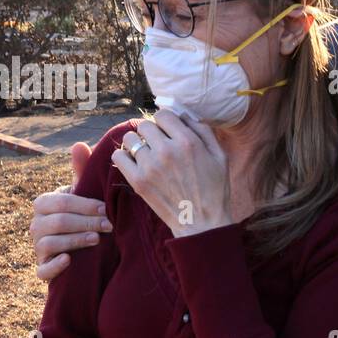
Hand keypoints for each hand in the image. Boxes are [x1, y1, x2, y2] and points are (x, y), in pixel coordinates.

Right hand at [31, 142, 107, 280]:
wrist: (86, 254)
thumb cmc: (84, 217)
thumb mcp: (84, 196)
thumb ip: (82, 172)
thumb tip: (78, 144)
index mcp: (45, 204)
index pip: (61, 202)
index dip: (84, 205)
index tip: (106, 210)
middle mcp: (36, 225)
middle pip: (56, 221)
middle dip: (84, 222)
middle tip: (109, 225)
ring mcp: (38, 248)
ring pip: (49, 242)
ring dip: (74, 240)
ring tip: (97, 239)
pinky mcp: (43, 269)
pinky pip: (42, 270)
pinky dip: (54, 266)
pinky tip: (69, 260)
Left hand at [111, 110, 231, 238]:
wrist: (203, 223)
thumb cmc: (215, 189)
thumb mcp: (220, 156)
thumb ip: (203, 131)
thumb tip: (184, 115)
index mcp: (188, 142)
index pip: (163, 114)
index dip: (165, 121)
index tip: (168, 131)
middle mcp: (167, 150)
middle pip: (144, 125)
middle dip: (151, 132)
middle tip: (158, 144)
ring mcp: (150, 166)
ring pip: (129, 138)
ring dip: (136, 143)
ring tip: (145, 153)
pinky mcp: (138, 181)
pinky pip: (118, 156)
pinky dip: (124, 157)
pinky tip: (135, 163)